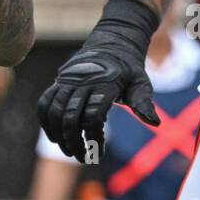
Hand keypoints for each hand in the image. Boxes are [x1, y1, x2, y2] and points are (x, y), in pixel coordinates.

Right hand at [38, 32, 157, 162]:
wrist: (112, 42)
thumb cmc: (128, 68)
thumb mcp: (141, 82)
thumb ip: (144, 102)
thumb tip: (154, 123)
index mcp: (105, 83)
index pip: (93, 115)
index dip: (94, 137)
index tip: (99, 152)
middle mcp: (82, 81)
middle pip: (71, 117)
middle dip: (74, 142)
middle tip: (83, 158)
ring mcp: (67, 81)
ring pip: (54, 112)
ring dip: (59, 136)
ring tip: (69, 151)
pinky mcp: (58, 82)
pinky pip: (44, 104)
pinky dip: (46, 122)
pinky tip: (55, 137)